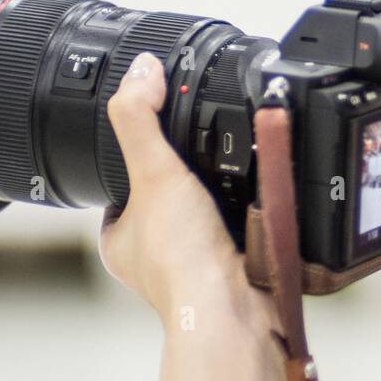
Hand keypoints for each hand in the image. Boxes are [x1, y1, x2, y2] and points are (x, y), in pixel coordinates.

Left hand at [99, 52, 277, 337]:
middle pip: (167, 199)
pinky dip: (251, 218)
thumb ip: (140, 119)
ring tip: (236, 179)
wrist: (232, 309)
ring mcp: (194, 269)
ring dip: (224, 199)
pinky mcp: (232, 271)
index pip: (122, 187)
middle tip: (205, 158)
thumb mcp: (153, 172)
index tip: (160, 134)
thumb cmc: (183, 262)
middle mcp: (153, 259)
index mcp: (120, 240)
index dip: (138, 158)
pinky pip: (241, 231)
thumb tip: (140, 71)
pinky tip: (260, 205)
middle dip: (187, 180)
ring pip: (206, 216)